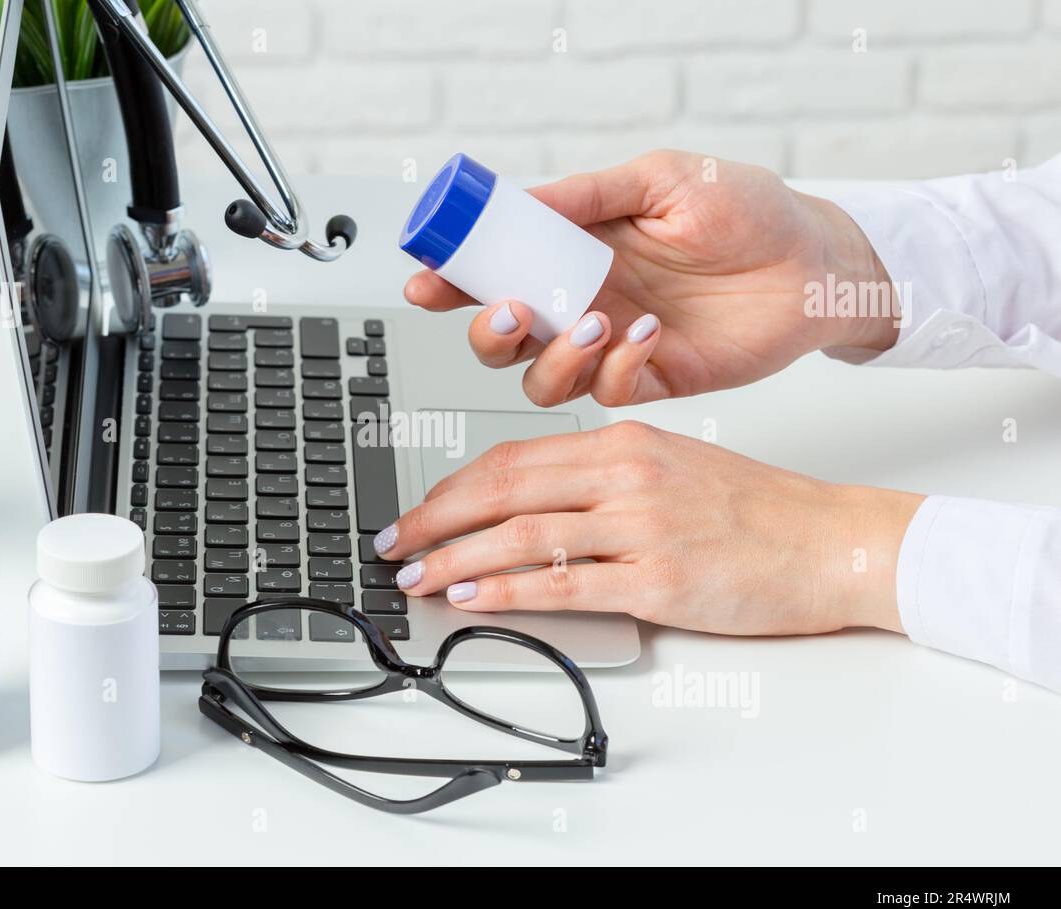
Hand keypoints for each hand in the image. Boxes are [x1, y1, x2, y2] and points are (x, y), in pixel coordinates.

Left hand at [373, 422, 922, 634]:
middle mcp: (624, 475)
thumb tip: (532, 504)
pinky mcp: (655, 581)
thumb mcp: (672, 464)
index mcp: (625, 440)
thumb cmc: (757, 508)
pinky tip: (471, 597)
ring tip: (415, 577)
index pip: (512, 456)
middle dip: (434, 518)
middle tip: (394, 542)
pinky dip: (504, 591)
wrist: (830, 541)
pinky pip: (561, 585)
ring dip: (453, 558)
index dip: (453, 486)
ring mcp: (639, 527)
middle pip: (501, 489)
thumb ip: (602, 476)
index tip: (421, 508)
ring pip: (519, 536)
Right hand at [404, 150, 899, 407]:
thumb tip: (522, 202)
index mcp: (574, 253)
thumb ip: (588, 196)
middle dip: (486, 334)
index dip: (451, 281)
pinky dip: (615, 370)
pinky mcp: (650, 381)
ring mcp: (612, 347)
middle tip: (509, 313)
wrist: (816, 263)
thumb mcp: (662, 180)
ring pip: (540, 379)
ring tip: (596, 321)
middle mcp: (583, 303)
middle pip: (500, 339)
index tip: (425, 282)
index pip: (495, 270)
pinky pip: (606, 394)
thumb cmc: (748, 211)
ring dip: (553, 358)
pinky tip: (650, 335)